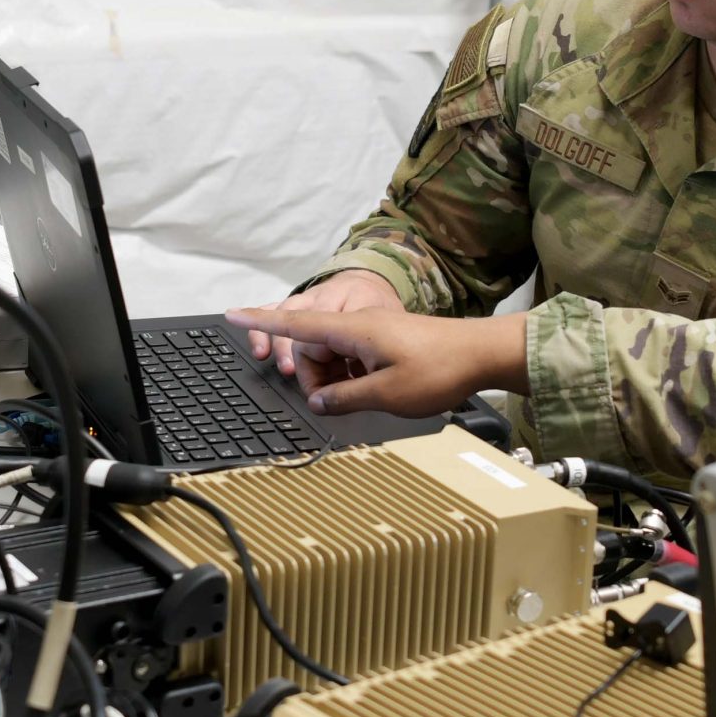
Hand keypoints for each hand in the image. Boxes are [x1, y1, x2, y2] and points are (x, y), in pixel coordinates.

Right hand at [222, 307, 529, 417]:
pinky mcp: (387, 342)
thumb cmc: (441, 369)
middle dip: (314, 376)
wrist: (483, 355)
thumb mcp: (387, 394)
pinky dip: (354, 376)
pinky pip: (355, 358)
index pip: (296, 324)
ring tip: (364, 396)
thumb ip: (345, 399)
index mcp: (353, 329)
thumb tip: (318, 402)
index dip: (261, 321)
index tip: (232, 314)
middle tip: (334, 401)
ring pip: (335, 356)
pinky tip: (373, 390)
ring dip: (337, 379)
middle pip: (314, 348)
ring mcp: (374, 333)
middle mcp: (359, 325)